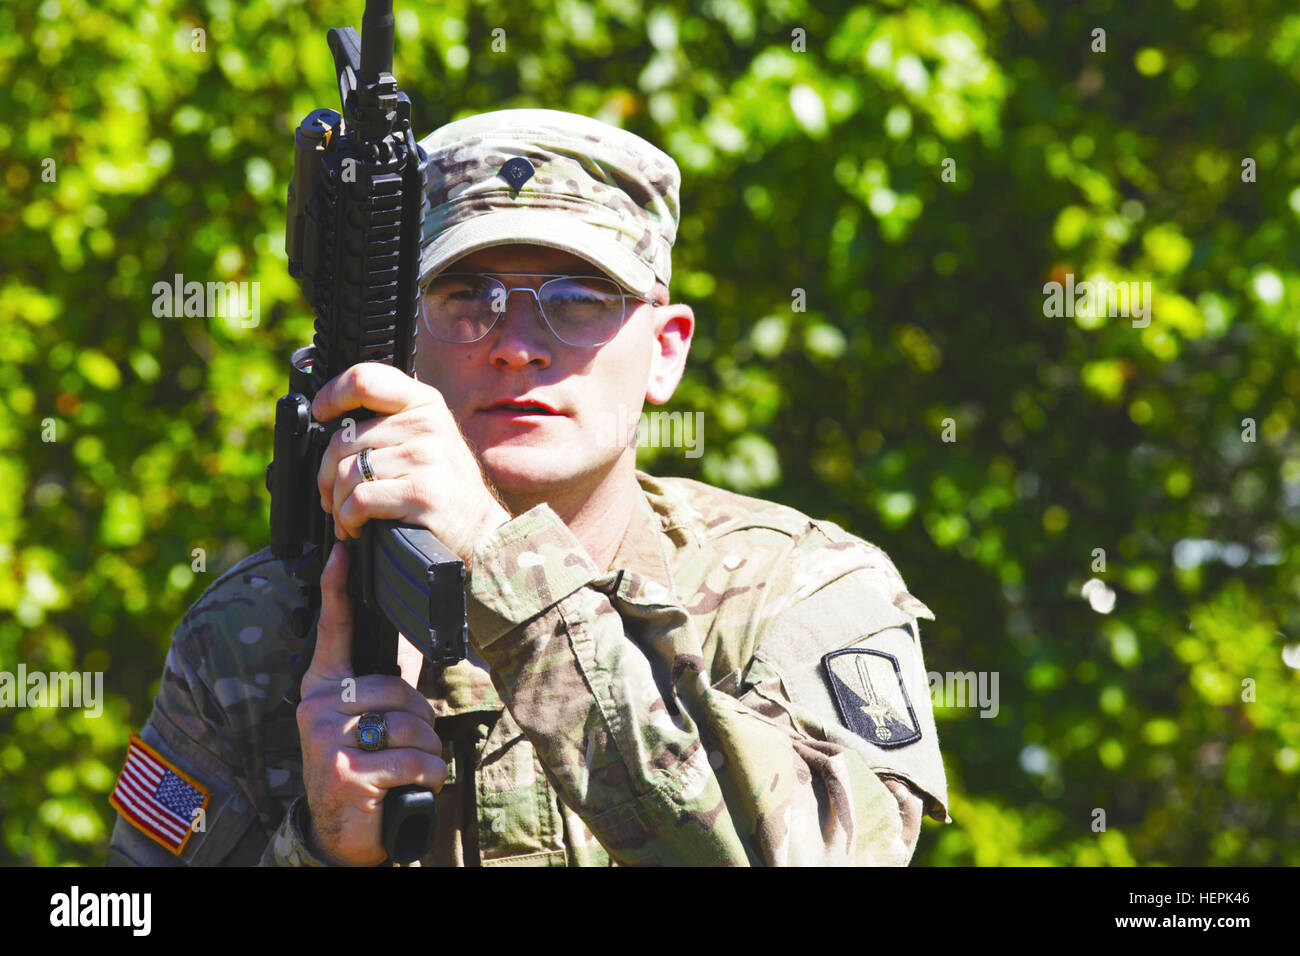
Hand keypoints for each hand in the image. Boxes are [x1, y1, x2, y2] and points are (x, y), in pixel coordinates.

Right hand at [296, 542, 446, 865]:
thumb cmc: (361, 771)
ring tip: (407, 770)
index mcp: (322, 689)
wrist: (341, 835)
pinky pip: (415, 759)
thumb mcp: (363, 726)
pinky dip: (428, 777)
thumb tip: (408, 659)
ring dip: (427, 753)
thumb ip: (379, 691)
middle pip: (401, 690)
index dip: (337, 590)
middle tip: (405, 750)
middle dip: (421, 723)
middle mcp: (317, 708)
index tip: (341, 553)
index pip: (333, 632)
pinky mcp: (347, 771)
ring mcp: (328, 740)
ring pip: (414, 725)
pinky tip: (410, 789)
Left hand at [313, 362, 511, 563]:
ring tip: (347, 515)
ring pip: (348, 473)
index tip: (322, 413)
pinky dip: (348, 519)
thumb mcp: (426, 438)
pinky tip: (357, 527)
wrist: (481, 530)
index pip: (365, 379)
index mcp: (424, 402)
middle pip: (343, 439)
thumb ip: (389, 420)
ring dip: (338, 503)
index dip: (332, 394)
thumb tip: (332, 422)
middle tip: (332, 495)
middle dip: (327, 475)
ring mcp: (426, 457)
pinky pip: (359, 500)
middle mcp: (427, 424)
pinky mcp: (421, 492)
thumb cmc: (445, 486)